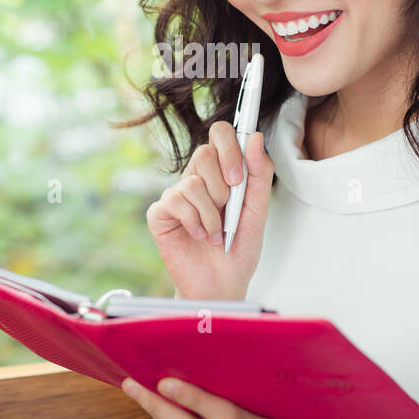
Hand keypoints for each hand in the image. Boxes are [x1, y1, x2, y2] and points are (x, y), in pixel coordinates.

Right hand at [145, 121, 272, 300]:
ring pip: (192, 183)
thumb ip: (259, 174)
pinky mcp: (160, 213)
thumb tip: (255, 137)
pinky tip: (199, 236)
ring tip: (216, 233)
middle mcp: (197, 179)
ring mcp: (176, 195)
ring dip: (211, 214)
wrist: (222, 283)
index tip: (238, 179)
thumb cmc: (239, 249)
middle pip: (203, 153)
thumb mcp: (258, 211)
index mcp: (221, 173)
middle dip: (222, 186)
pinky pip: (175, 202)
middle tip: (227, 209)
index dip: (229, 148)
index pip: (220, 135)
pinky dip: (194, 223)